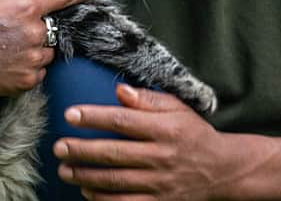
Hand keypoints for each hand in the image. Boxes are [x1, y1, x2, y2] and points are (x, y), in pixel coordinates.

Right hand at [0, 0, 99, 99]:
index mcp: (28, 6)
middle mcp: (36, 33)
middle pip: (52, 27)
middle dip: (38, 26)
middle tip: (11, 28)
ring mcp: (33, 59)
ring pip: (47, 51)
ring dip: (35, 48)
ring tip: (7, 46)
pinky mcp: (28, 81)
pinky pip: (39, 71)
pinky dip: (28, 67)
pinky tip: (6, 62)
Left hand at [55, 85, 258, 200]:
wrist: (223, 170)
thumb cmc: (194, 134)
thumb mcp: (178, 108)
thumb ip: (148, 99)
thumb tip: (119, 90)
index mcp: (166, 129)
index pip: (123, 122)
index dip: (94, 117)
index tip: (70, 114)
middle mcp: (162, 157)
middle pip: (114, 154)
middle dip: (82, 150)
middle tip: (58, 146)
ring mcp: (161, 184)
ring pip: (116, 181)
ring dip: (86, 176)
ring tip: (64, 169)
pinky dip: (103, 200)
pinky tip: (87, 190)